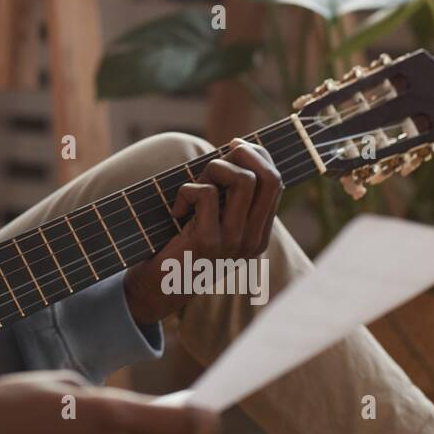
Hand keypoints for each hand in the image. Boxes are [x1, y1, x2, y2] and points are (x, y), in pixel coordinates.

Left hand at [124, 138, 282, 323]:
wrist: (157, 288)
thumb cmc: (180, 246)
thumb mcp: (213, 220)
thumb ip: (228, 196)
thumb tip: (236, 149)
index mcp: (259, 233)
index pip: (276, 182)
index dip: (258, 154)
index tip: (234, 145)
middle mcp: (253, 239)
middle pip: (269, 177)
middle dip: (242, 154)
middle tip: (215, 158)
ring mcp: (234, 242)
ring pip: (242, 180)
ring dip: (211, 169)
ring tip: (191, 187)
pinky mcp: (209, 241)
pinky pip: (206, 193)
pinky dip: (186, 190)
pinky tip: (176, 211)